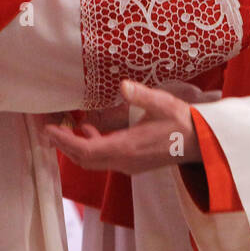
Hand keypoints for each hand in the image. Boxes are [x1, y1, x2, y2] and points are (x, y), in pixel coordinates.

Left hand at [44, 80, 201, 174]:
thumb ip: (141, 95)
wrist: (202, 144)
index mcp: (128, 147)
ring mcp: (128, 165)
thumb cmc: (184, 122)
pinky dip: (90, 146)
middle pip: (84, 159)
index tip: (48, 129)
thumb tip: (123, 85)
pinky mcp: (133, 163)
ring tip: (63, 126)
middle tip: (47, 127)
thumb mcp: (163, 104)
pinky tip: (90, 129)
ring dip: (76, 146)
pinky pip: (104, 159)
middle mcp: (124, 161)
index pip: (86, 150)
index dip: (64, 141)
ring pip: (93, 161)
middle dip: (63, 144)